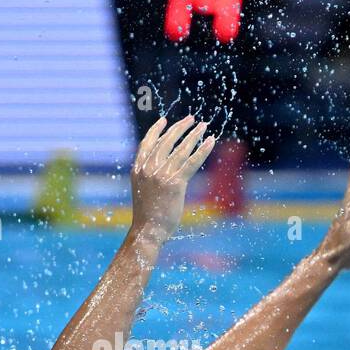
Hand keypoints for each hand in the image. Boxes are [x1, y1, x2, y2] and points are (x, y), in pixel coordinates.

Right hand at [129, 115, 215, 236]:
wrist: (148, 230)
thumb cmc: (147, 215)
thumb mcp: (142, 190)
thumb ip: (149, 176)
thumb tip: (162, 167)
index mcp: (138, 169)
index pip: (148, 143)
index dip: (156, 130)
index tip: (165, 120)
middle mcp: (149, 169)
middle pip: (166, 141)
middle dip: (180, 128)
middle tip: (191, 119)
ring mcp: (162, 175)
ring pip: (181, 149)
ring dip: (194, 135)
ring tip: (203, 126)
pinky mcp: (175, 183)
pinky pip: (192, 161)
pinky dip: (202, 150)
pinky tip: (211, 141)